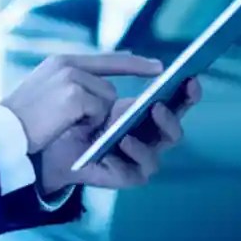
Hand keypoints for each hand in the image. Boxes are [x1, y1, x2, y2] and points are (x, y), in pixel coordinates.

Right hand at [0, 53, 163, 152]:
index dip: (134, 63)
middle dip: (99, 110)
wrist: (0, 134)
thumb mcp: (47, 96)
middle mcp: (67, 64)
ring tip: (62, 123)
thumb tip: (109, 99)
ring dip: (92, 118)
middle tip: (71, 122)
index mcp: (61, 62)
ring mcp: (71, 78)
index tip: (158, 66)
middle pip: (108, 88)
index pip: (107, 59)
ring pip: (106, 101)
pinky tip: (63, 126)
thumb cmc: (21, 124)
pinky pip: (98, 112)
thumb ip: (76, 89)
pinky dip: (86, 124)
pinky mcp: (74, 95)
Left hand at [37, 77, 202, 193]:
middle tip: (156, 106)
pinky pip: (132, 173)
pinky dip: (123, 162)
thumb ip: (120, 71)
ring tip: (126, 135)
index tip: (189, 76)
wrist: (51, 141)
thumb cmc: (78, 111)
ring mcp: (140, 159)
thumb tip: (154, 64)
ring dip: (144, 144)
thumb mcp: (95, 85)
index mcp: (150, 113)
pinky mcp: (125, 176)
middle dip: (170, 119)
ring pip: (156, 155)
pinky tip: (111, 152)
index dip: (189, 91)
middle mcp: (151, 137)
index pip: (178, 103)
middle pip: (174, 132)